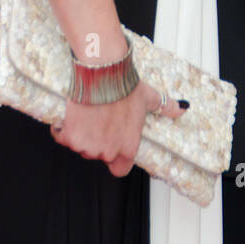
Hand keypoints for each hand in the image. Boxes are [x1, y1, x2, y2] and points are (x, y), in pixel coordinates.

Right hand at [50, 81, 187, 175]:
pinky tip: (70, 114)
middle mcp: (108, 151)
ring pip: (80, 145)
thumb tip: (183, 108)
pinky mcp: (70, 137)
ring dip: (80, 133)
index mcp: (127, 146)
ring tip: (87, 113)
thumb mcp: (149, 97)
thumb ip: (165, 107)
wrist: (102, 74)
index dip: (115, 158)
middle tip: (99, 118)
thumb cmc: (125, 86)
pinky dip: (62, 128)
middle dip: (96, 139)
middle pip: (98, 154)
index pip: (120, 169)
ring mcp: (88, 147)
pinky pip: (61, 136)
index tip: (111, 144)